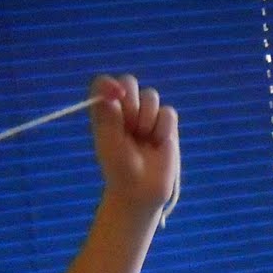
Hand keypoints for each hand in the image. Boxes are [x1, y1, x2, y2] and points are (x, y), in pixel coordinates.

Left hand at [89, 74, 179, 224]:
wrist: (142, 190)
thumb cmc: (119, 168)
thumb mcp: (108, 142)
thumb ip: (108, 116)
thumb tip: (110, 92)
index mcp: (105, 111)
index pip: (104, 84)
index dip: (110, 84)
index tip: (116, 94)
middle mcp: (124, 109)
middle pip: (129, 82)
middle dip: (131, 101)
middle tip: (129, 125)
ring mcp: (146, 115)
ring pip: (151, 96)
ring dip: (147, 117)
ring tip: (143, 138)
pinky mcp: (166, 125)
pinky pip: (168, 112)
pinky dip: (163, 127)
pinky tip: (158, 143)